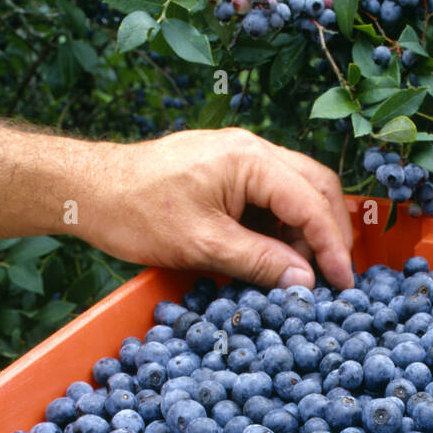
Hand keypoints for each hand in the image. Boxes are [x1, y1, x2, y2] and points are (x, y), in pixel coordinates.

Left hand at [80, 128, 354, 290]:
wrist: (89, 189)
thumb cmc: (137, 213)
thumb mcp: (203, 246)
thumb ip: (259, 262)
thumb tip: (304, 281)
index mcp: (249, 160)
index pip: (310, 203)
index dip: (332, 246)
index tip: (343, 283)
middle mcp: (251, 149)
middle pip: (315, 186)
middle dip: (330, 233)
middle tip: (335, 276)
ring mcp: (239, 156)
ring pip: (297, 189)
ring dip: (307, 230)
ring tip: (304, 272)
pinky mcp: (226, 169)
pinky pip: (271, 194)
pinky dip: (283, 225)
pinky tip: (277, 255)